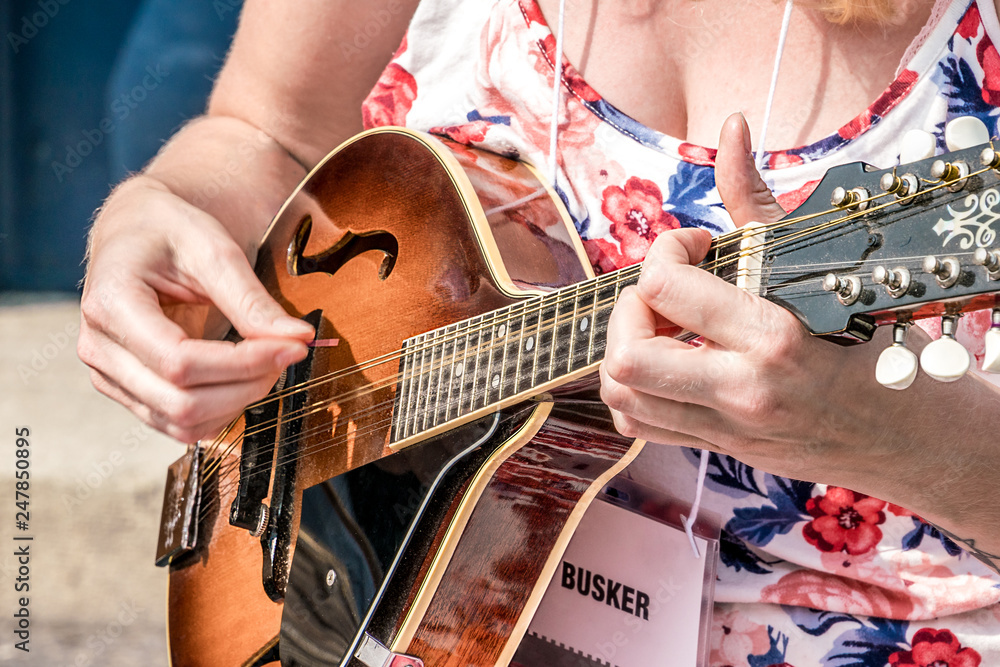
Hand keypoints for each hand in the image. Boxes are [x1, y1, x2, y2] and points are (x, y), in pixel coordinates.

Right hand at [78, 178, 313, 442]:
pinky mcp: (128, 392)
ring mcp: (109, 376)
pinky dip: (221, 411)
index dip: (245, 364)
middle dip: (247, 385)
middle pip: (181, 401)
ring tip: (268, 362)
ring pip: (182, 422)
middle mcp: (99, 348)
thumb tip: (299, 338)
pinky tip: (244, 379)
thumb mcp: (214, 250)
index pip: (180, 362)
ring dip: (238, 402)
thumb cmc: (171, 231)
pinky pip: (178, 425)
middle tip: (288, 352)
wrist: (139, 233)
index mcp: (110, 303)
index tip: (294, 347)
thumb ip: (252, 300)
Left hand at [599, 113, 922, 487]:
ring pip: (620, 395)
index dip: (665, 249)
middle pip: (625, 356)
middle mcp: (742, 390)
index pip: (664, 286)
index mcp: (772, 336)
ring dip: (624, 348)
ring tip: (664, 326)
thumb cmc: (874, 341)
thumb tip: (731, 127)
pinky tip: (668, 361)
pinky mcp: (721, 448)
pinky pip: (638, 424)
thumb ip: (757, 196)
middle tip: (664, 293)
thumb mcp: (821, 262)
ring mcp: (728, 427)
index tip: (695, 244)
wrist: (914, 436)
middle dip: (628, 309)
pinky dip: (633, 389)